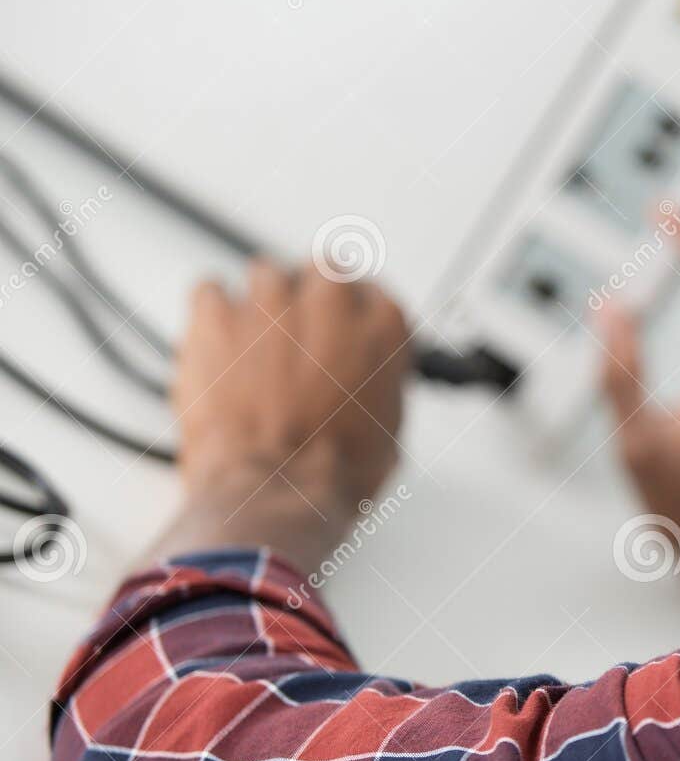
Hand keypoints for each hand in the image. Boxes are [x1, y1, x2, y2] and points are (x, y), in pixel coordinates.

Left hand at [152, 261, 410, 570]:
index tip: (341, 335)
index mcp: (381, 324)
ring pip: (265, 274)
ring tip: (255, 350)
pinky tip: (217, 346)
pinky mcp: (216, 316)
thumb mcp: (389, 427)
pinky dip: (211, 314)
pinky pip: (209, 291)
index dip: (353, 317)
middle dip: (310, 299)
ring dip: (262, 305)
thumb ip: (378, 380)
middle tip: (300, 340)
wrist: (275, 491)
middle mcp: (331, 301)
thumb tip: (365, 378)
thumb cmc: (332, 471)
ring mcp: (271, 303)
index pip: (373, 293)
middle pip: (322, 269)